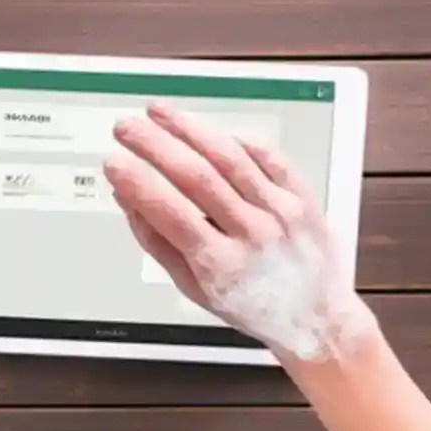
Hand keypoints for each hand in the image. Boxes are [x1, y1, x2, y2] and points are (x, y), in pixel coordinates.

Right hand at [103, 102, 376, 361]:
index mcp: (219, 264)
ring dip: (189, 129)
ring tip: (159, 113)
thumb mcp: (191, 287)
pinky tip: (210, 130)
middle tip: (126, 128)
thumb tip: (128, 199)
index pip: (169, 212)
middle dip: (155, 145)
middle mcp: (253, 233)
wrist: (316, 318)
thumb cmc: (250, 305)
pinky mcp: (302, 196)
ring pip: (230, 158)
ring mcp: (281, 212)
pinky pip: (268, 156)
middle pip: (197, 176)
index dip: (137, 183)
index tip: (113, 162)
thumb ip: (156, 242)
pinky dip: (237, 139)